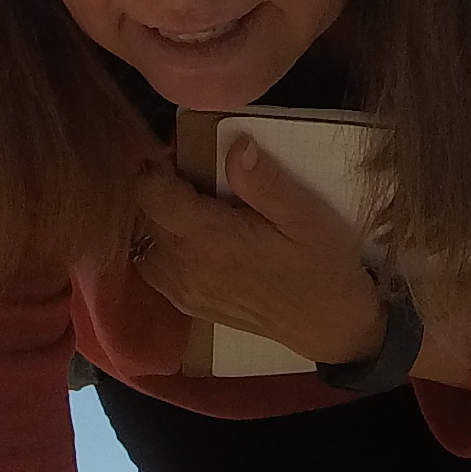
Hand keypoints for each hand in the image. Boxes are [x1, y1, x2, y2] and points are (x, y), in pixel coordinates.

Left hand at [128, 135, 389, 367]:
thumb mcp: (306, 217)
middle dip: (158, 188)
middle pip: (142, 215)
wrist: (328, 326)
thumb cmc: (321, 266)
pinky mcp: (188, 304)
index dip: (158, 165)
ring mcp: (183, 290)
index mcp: (210, 238)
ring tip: (191, 205)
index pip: (151, 192)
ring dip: (158, 219)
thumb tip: (235, 145)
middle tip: (192, 174)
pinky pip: (154, 269)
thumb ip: (266, 183)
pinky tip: (192, 237)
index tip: (182, 154)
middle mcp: (185, 266)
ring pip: (144, 242)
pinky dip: (162, 247)